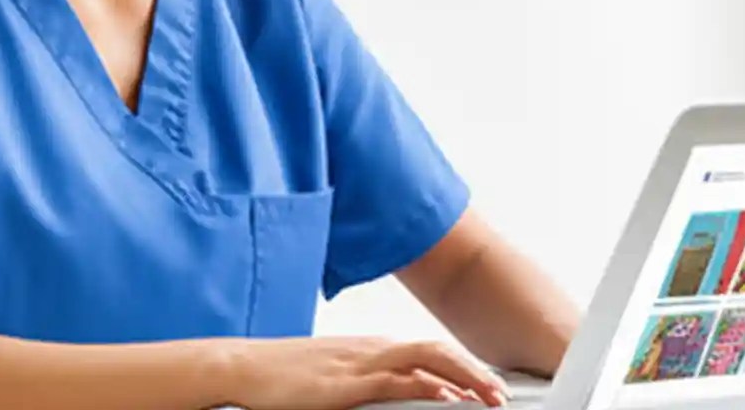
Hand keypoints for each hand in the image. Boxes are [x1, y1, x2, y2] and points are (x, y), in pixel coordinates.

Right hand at [225, 336, 511, 409]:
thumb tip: (395, 394)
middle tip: (501, 393)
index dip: (462, 365)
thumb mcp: (332, 377)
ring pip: (424, 358)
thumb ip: (365, 382)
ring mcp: (358, 362)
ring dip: (463, 375)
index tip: (486, 384)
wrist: (242, 367)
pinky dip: (424, 385)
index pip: (428, 350)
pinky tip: (446, 395)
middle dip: (473, 370)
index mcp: (370, 348)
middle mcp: (370, 349)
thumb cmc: (282, 376)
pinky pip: (393, 380)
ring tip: (489, 395)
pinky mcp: (344, 382)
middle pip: (435, 350)